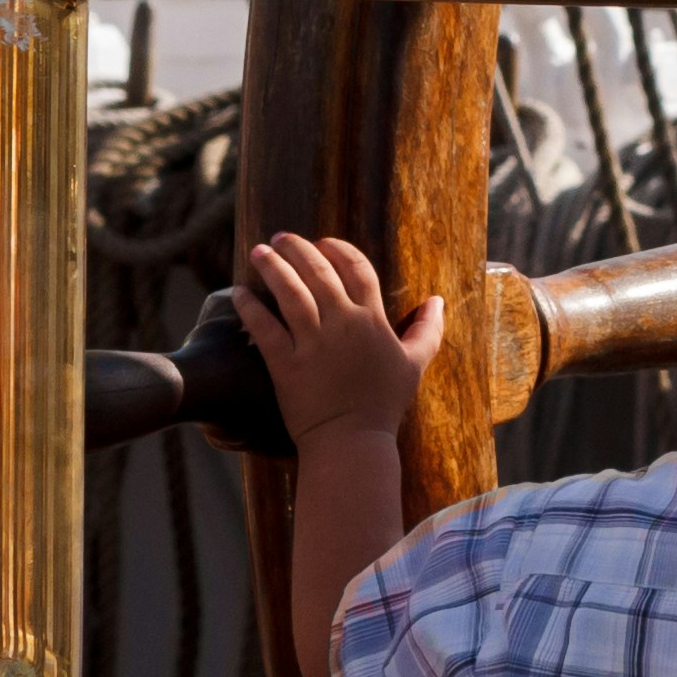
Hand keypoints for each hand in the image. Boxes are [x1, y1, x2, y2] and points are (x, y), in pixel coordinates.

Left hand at [235, 232, 442, 448]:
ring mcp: (310, 343)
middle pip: (318, 273)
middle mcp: (340, 324)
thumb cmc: (384, 402)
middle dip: (298, 249)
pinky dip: (250, 307)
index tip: (323, 241)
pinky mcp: (284, 363)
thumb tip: (437, 300)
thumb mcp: (415, 363)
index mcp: (371, 319)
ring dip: (273, 268)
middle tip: (282, 237)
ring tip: (260, 252)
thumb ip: (429, 329)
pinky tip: (239, 292)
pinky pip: (263, 327)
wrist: (350, 439)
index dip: (339, 250)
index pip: (357, 269)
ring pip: (290, 293)